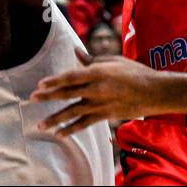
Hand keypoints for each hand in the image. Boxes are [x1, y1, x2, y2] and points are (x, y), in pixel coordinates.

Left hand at [32, 50, 171, 134]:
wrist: (154, 91)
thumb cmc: (134, 71)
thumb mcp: (113, 60)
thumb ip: (91, 60)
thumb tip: (75, 52)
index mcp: (98, 72)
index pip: (71, 76)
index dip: (55, 81)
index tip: (40, 84)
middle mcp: (97, 89)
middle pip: (68, 93)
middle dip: (48, 96)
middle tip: (31, 99)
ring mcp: (101, 104)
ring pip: (73, 112)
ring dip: (55, 118)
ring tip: (40, 124)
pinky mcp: (105, 115)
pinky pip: (85, 123)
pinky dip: (72, 129)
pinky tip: (59, 133)